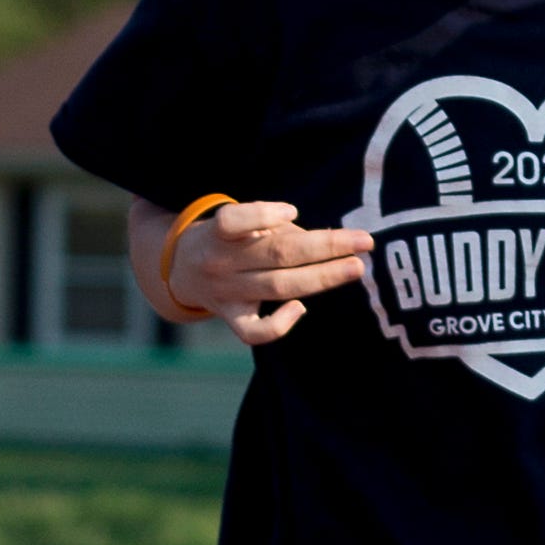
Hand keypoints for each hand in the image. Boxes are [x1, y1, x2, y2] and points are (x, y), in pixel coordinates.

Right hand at [161, 198, 371, 345]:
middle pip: (277, 255)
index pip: (234, 221)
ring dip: (322, 278)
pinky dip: (279, 324)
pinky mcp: (231, 317)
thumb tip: (331, 240)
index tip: (293, 212)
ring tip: (355, 267)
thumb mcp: (240, 222)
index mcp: (218, 233)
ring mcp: (225, 294)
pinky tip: (300, 308)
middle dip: (325, 247)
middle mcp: (220, 263)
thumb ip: (277, 228)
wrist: (180, 270)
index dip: (264, 216)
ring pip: (278, 287)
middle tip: (364, 241)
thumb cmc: (228, 239)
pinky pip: (253, 332)